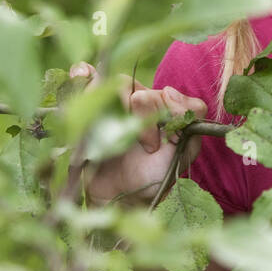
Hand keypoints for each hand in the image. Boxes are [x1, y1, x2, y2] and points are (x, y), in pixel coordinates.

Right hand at [68, 62, 207, 205]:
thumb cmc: (153, 175)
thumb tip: (167, 90)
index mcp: (163, 106)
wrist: (121, 196)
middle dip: (148, 119)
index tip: (172, 139)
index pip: (170, 95)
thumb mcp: (184, 152)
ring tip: (124, 138)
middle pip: (143, 91)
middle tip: (149, 147)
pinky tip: (82, 75)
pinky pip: (84, 79)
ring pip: (118, 86)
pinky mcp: (88, 109)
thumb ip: (189, 120)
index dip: (172, 112)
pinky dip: (82, 74)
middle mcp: (138, 99)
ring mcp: (113, 103)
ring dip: (124, 109)